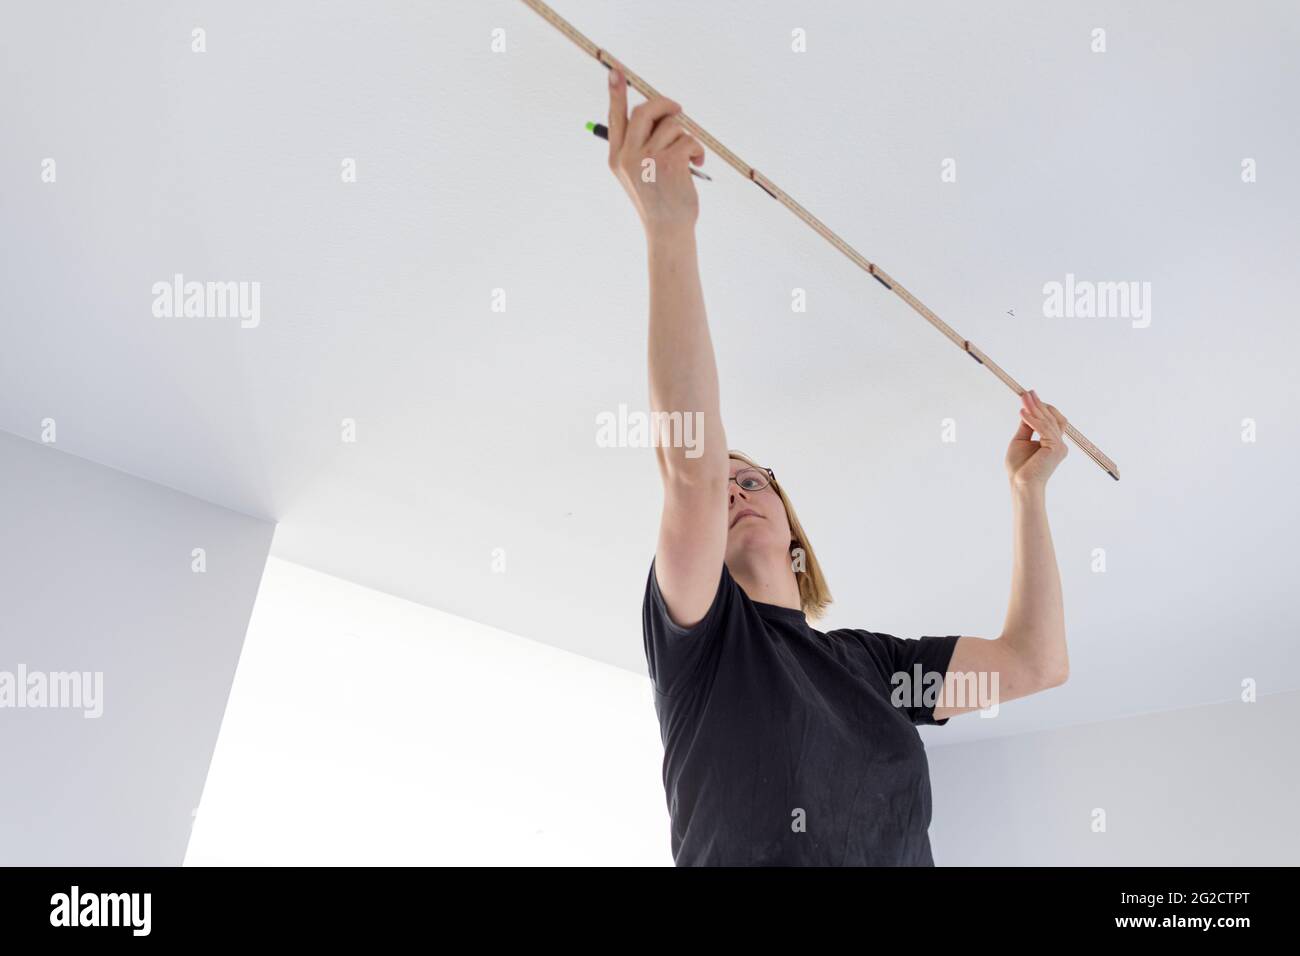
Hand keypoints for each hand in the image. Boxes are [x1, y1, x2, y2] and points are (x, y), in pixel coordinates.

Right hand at [606, 68, 704, 233]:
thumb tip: (661, 114)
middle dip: (665, 105)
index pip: (615, 117)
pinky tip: (696, 164)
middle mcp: (628, 156)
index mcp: (617, 158)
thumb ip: (642, 146)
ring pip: (672, 125)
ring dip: (687, 137)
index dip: (616, 93)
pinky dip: (698, 150)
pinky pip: (689, 138)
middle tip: (678, 109)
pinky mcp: (669, 161)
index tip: (616, 72)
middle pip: (645, 110)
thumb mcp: (640, 174)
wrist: (668, 231)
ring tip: (689, 158)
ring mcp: (648, 158)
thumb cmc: (658, 202)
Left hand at [1005, 390, 1068, 486]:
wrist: (1021, 484)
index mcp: (1054, 443)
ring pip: (1047, 422)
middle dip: (1038, 404)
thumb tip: (1026, 410)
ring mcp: (1059, 447)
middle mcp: (1059, 444)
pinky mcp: (1055, 448)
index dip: (1042, 407)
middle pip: (1051, 418)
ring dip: (1034, 409)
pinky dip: (1032, 419)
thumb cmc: (1020, 468)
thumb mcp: (1020, 441)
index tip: (1030, 395)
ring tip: (1024, 399)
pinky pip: (1043, 429)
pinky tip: (1022, 412)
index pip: (1053, 420)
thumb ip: (1027, 427)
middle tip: (1027, 392)